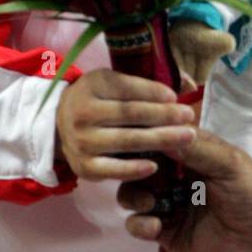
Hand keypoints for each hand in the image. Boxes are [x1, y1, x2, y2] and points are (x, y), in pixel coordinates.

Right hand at [55, 68, 196, 180]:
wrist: (61, 124)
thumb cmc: (102, 99)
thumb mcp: (117, 81)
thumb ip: (150, 83)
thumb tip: (190, 85)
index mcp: (94, 85)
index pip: (127, 88)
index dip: (152, 92)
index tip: (176, 97)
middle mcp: (83, 112)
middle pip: (130, 114)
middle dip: (163, 115)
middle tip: (190, 116)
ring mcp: (81, 141)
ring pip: (125, 140)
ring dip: (159, 139)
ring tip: (186, 137)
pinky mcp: (83, 167)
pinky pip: (111, 169)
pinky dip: (132, 169)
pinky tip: (155, 166)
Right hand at [119, 130, 251, 251]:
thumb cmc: (251, 195)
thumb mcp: (228, 164)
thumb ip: (195, 148)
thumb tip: (161, 128)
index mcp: (193, 153)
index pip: (161, 138)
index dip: (145, 137)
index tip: (133, 139)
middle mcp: (176, 174)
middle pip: (140, 165)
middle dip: (133, 168)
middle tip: (140, 175)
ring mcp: (169, 202)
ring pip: (132, 193)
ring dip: (133, 195)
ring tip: (149, 203)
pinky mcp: (165, 230)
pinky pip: (138, 224)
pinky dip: (139, 223)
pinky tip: (156, 225)